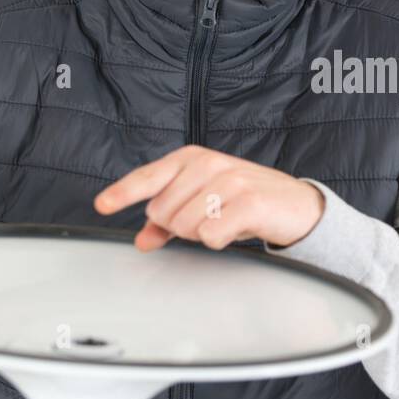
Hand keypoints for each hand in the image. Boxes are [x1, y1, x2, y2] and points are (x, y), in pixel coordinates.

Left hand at [93, 145, 324, 251]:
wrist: (296, 205)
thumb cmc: (247, 200)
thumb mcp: (205, 203)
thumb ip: (170, 220)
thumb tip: (143, 239)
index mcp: (192, 159)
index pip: (148, 177)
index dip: (123, 193)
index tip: (102, 204)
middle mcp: (208, 164)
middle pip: (163, 212)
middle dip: (180, 226)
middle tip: (209, 218)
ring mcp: (229, 180)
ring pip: (185, 226)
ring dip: (202, 234)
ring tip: (224, 221)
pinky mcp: (248, 202)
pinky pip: (210, 235)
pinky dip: (220, 239)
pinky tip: (236, 228)